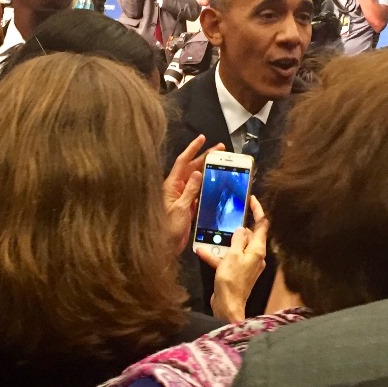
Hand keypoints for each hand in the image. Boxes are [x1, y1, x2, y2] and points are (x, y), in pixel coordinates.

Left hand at [164, 135, 225, 253]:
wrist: (164, 248)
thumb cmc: (167, 228)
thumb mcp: (180, 208)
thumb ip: (190, 191)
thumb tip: (198, 172)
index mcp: (171, 185)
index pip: (182, 161)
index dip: (192, 148)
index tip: (202, 138)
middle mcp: (177, 188)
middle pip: (192, 168)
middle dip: (205, 157)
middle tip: (221, 149)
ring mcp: (183, 197)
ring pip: (197, 179)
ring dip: (209, 171)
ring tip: (222, 163)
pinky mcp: (188, 206)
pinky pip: (199, 192)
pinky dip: (208, 186)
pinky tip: (218, 182)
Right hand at [198, 197, 268, 322]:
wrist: (227, 306)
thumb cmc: (232, 280)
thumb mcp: (233, 254)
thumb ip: (238, 239)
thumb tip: (242, 229)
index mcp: (258, 249)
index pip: (262, 225)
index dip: (258, 210)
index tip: (251, 199)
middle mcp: (255, 256)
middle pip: (249, 235)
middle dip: (237, 227)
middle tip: (227, 217)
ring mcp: (246, 264)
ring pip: (236, 247)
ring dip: (223, 242)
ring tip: (210, 235)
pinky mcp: (236, 272)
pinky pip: (227, 259)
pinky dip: (217, 255)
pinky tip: (201, 251)